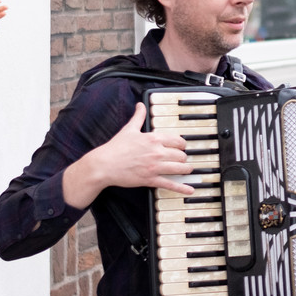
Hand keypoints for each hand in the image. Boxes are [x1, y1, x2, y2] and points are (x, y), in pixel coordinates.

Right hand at [62, 102, 194, 209]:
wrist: (105, 164)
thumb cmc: (116, 147)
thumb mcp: (129, 129)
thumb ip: (138, 116)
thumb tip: (140, 105)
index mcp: (153, 138)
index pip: (177, 140)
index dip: (182, 144)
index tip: (182, 146)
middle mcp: (157, 152)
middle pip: (181, 155)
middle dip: (184, 157)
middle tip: (183, 158)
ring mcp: (154, 167)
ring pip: (179, 168)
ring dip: (186, 169)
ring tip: (187, 169)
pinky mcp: (150, 180)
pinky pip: (170, 184)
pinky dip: (182, 188)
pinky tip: (190, 190)